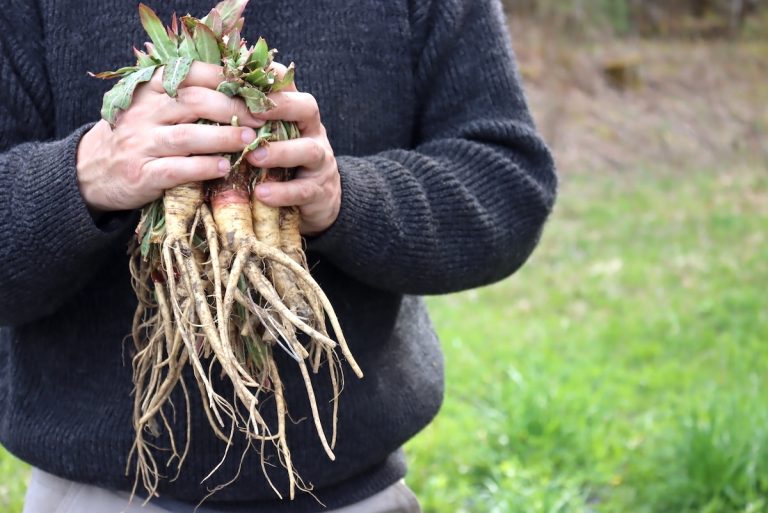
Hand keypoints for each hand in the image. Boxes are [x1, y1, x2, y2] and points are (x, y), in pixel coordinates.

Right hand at [76, 62, 264, 212]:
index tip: (253, 86)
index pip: (189, 73)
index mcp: (149, 89)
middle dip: (231, 108)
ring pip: (187, 136)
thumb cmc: (137, 135)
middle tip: (260, 117)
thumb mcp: (152, 107)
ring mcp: (141, 143)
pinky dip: (203, 167)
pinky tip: (224, 167)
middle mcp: (144, 112)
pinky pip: (177, 169)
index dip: (224, 77)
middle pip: (193, 102)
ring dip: (222, 137)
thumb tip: (239, 90)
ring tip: (249, 140)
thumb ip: (185, 96)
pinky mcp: (142, 174)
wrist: (91, 171)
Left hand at [246, 63, 340, 235]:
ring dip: (280, 152)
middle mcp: (312, 131)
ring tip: (253, 157)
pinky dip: (282, 191)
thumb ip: (246, 119)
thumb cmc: (281, 162)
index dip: (269, 76)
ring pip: (308, 150)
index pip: (288, 84)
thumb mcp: (268, 137)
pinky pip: (303, 190)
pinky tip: (261, 193)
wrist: (317, 200)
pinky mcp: (319, 192)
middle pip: (307, 107)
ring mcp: (320, 161)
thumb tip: (203, 91)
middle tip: (253, 112)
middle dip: (281, 107)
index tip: (241, 75)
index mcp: (296, 113)